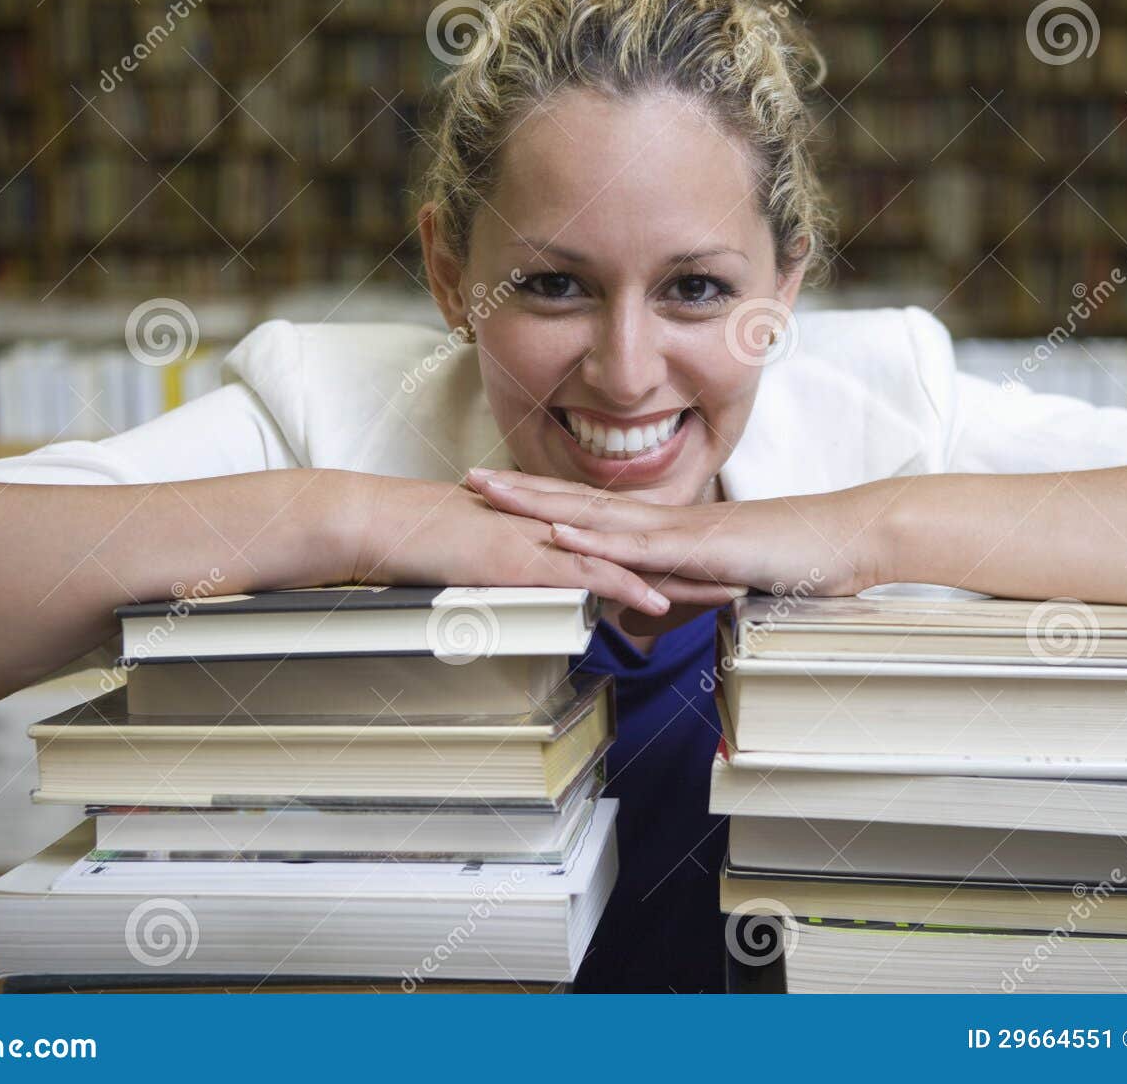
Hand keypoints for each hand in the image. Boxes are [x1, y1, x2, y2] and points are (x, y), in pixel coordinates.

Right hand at [344, 473, 744, 616]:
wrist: (385, 524)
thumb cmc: (424, 543)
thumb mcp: (485, 561)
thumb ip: (521, 574)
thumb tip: (544, 595)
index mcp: (553, 528)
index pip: (623, 543)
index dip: (668, 557)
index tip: (709, 570)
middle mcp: (558, 528)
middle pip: (640, 547)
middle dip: (693, 564)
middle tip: (742, 575)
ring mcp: (544, 541)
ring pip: (625, 558)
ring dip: (676, 576)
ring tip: (724, 591)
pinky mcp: (525, 558)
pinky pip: (583, 573)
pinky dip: (623, 587)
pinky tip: (657, 602)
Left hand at [462, 467, 884, 598]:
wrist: (844, 544)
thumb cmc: (790, 561)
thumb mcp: (720, 583)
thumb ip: (680, 589)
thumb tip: (646, 605)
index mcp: (665, 527)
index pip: (591, 510)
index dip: (544, 498)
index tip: (499, 491)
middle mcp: (664, 520)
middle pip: (579, 500)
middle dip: (521, 490)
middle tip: (468, 478)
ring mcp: (679, 530)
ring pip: (597, 514)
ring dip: (540, 503)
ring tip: (491, 494)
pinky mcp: (701, 548)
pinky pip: (640, 544)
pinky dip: (596, 537)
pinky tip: (559, 531)